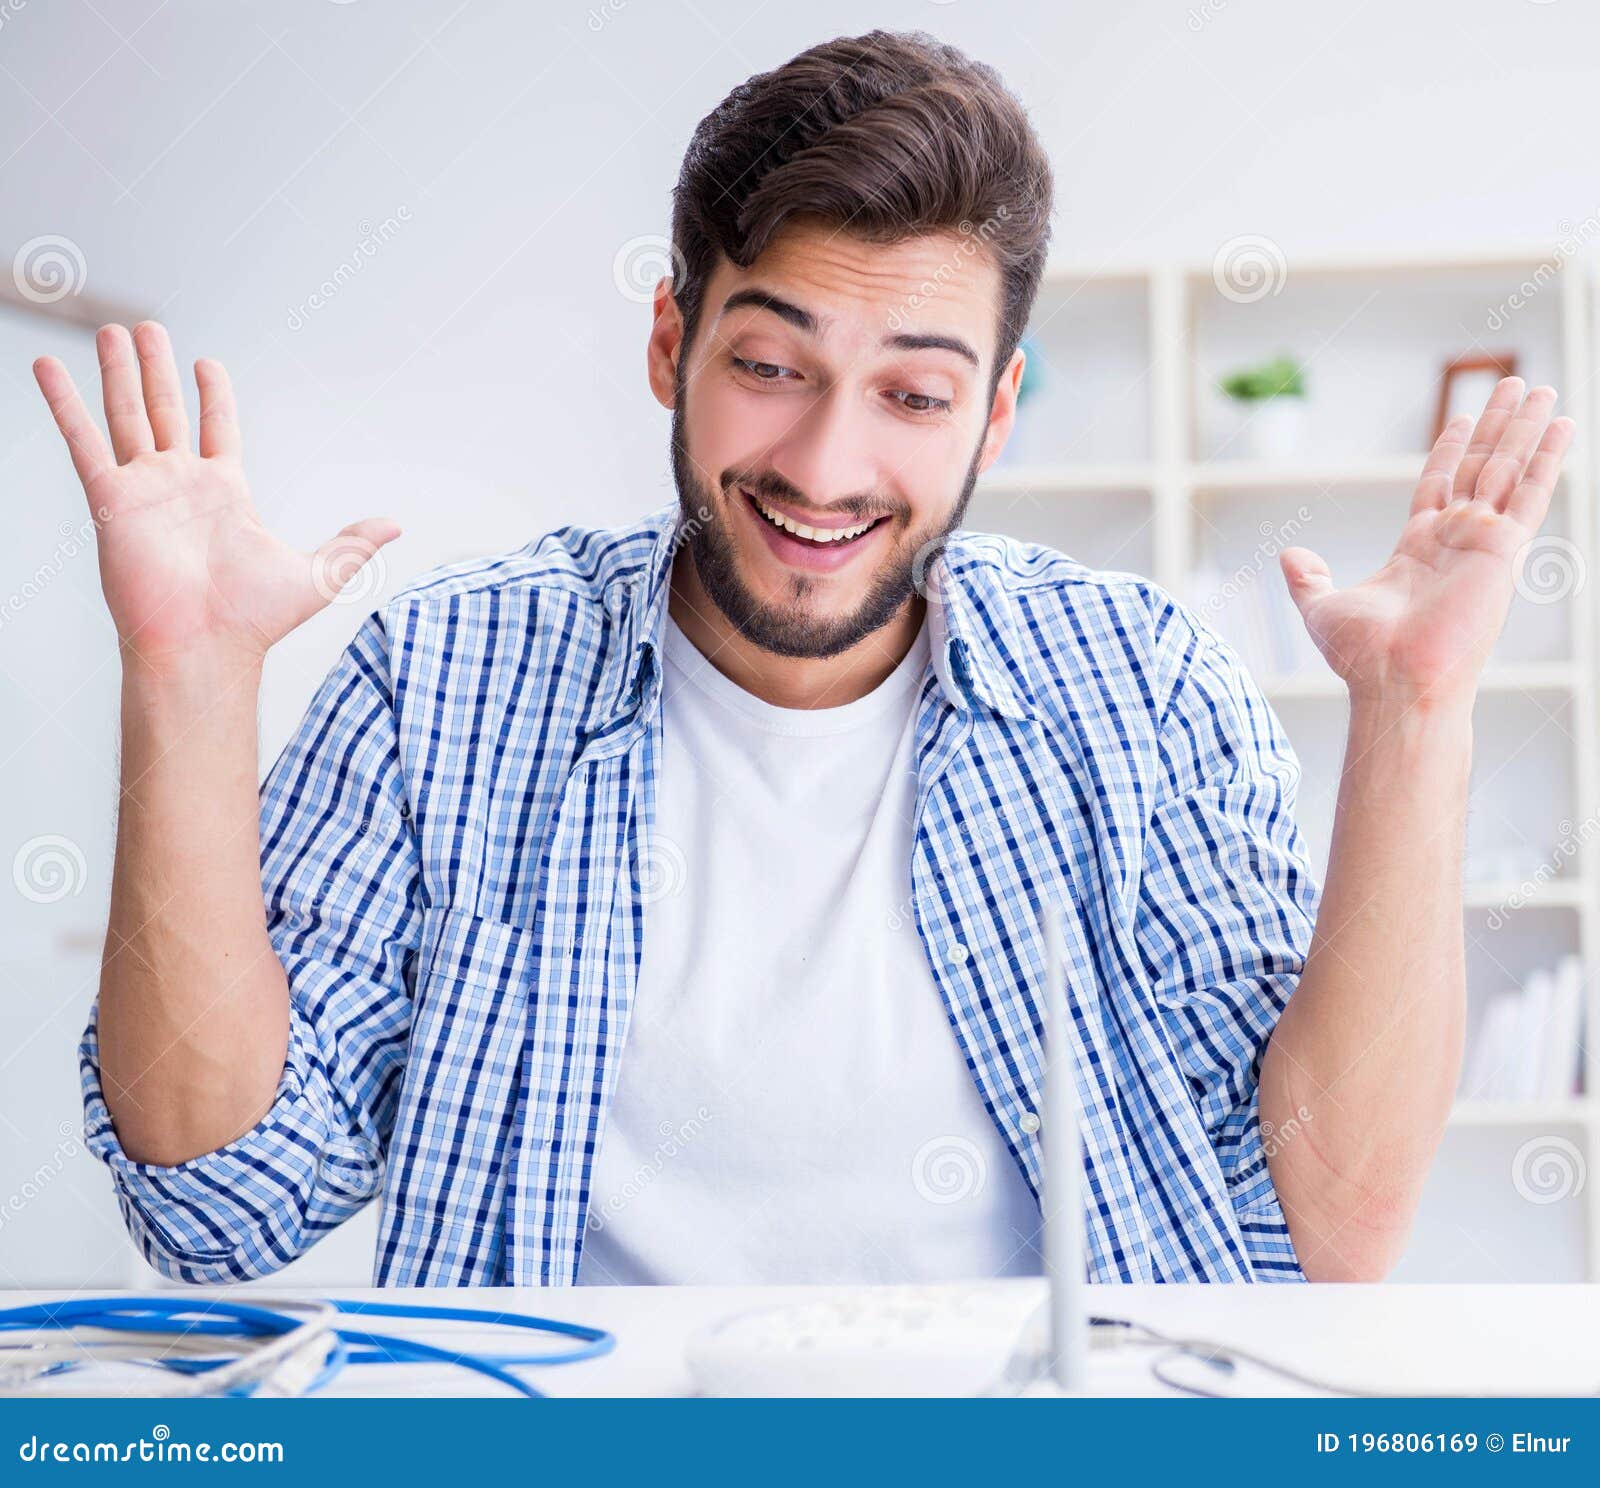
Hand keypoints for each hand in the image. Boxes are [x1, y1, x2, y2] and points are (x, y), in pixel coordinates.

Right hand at [33, 321, 398, 671]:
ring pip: (126, 415)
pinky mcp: (112, 499)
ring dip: (119, 373)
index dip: (214, 395)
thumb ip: (353, 543)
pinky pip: (82, 442)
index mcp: (224, 493)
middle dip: (156, 370)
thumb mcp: (320, 573)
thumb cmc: (253, 621)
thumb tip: (396, 526)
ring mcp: (144, 489)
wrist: (206, 647)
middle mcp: (180, 485)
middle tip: (146, 328)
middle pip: (166, 411)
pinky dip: (64, 403)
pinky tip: (47, 367)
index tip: (208, 363)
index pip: (217, 429)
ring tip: (113, 330)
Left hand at [1279, 378, 1574, 709]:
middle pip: (1480, 467)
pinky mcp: (1504, 549)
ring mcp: (1484, 542)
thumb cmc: (1362, 655)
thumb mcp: (1322, 605)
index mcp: (1420, 548)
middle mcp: (1457, 540)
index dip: (1450, 450)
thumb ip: (1309, 578)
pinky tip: (1561, 424)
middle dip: (1496, 427)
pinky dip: (1548, 457)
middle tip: (1511, 384)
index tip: (1461, 417)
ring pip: (1509, 470)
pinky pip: (1532, 492)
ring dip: (1525, 428)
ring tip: (1539, 388)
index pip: (1439, 484)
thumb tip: (1289, 556)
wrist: (1393, 679)